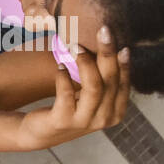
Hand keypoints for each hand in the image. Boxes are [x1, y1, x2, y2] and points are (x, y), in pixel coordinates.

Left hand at [18, 25, 129, 149]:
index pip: (123, 83)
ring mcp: (84, 122)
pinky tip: (59, 65)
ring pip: (93, 86)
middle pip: (110, 81)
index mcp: (116, 112)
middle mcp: (104, 119)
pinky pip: (66, 94)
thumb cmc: (69, 108)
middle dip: (107, 53)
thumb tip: (114, 48)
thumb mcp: (91, 97)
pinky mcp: (63, 120)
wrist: (40, 132)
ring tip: (75, 47)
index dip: (123, 62)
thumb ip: (103, 80)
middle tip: (103, 31)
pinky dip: (63, 76)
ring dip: (86, 62)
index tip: (120, 42)